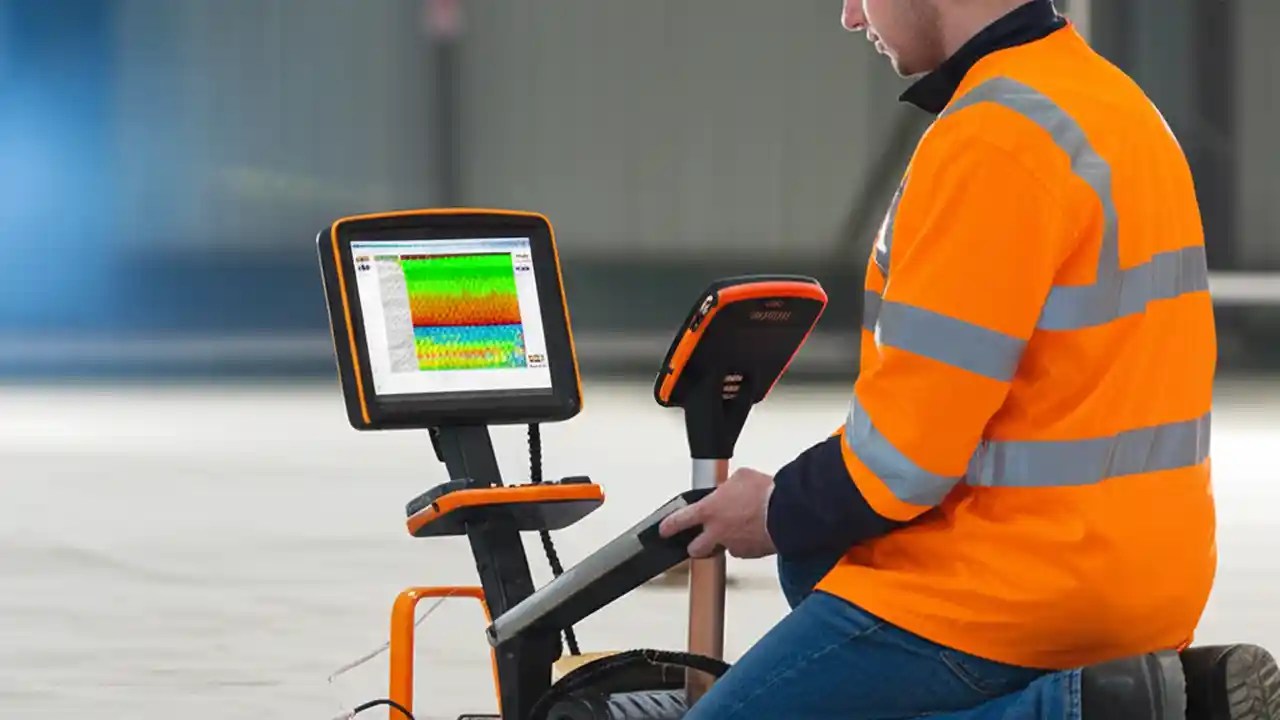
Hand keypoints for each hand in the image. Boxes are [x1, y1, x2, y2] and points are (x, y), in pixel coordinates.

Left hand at [658, 468, 777, 559]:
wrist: (788, 511)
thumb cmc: (765, 493)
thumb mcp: (741, 477)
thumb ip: (727, 486)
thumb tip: (729, 488)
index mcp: (709, 510)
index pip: (679, 521)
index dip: (669, 526)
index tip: (664, 530)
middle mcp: (718, 532)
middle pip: (696, 549)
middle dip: (697, 545)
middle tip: (702, 539)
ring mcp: (734, 545)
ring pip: (724, 549)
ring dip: (727, 541)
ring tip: (741, 528)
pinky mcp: (751, 553)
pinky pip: (744, 550)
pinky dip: (747, 543)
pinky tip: (756, 531)